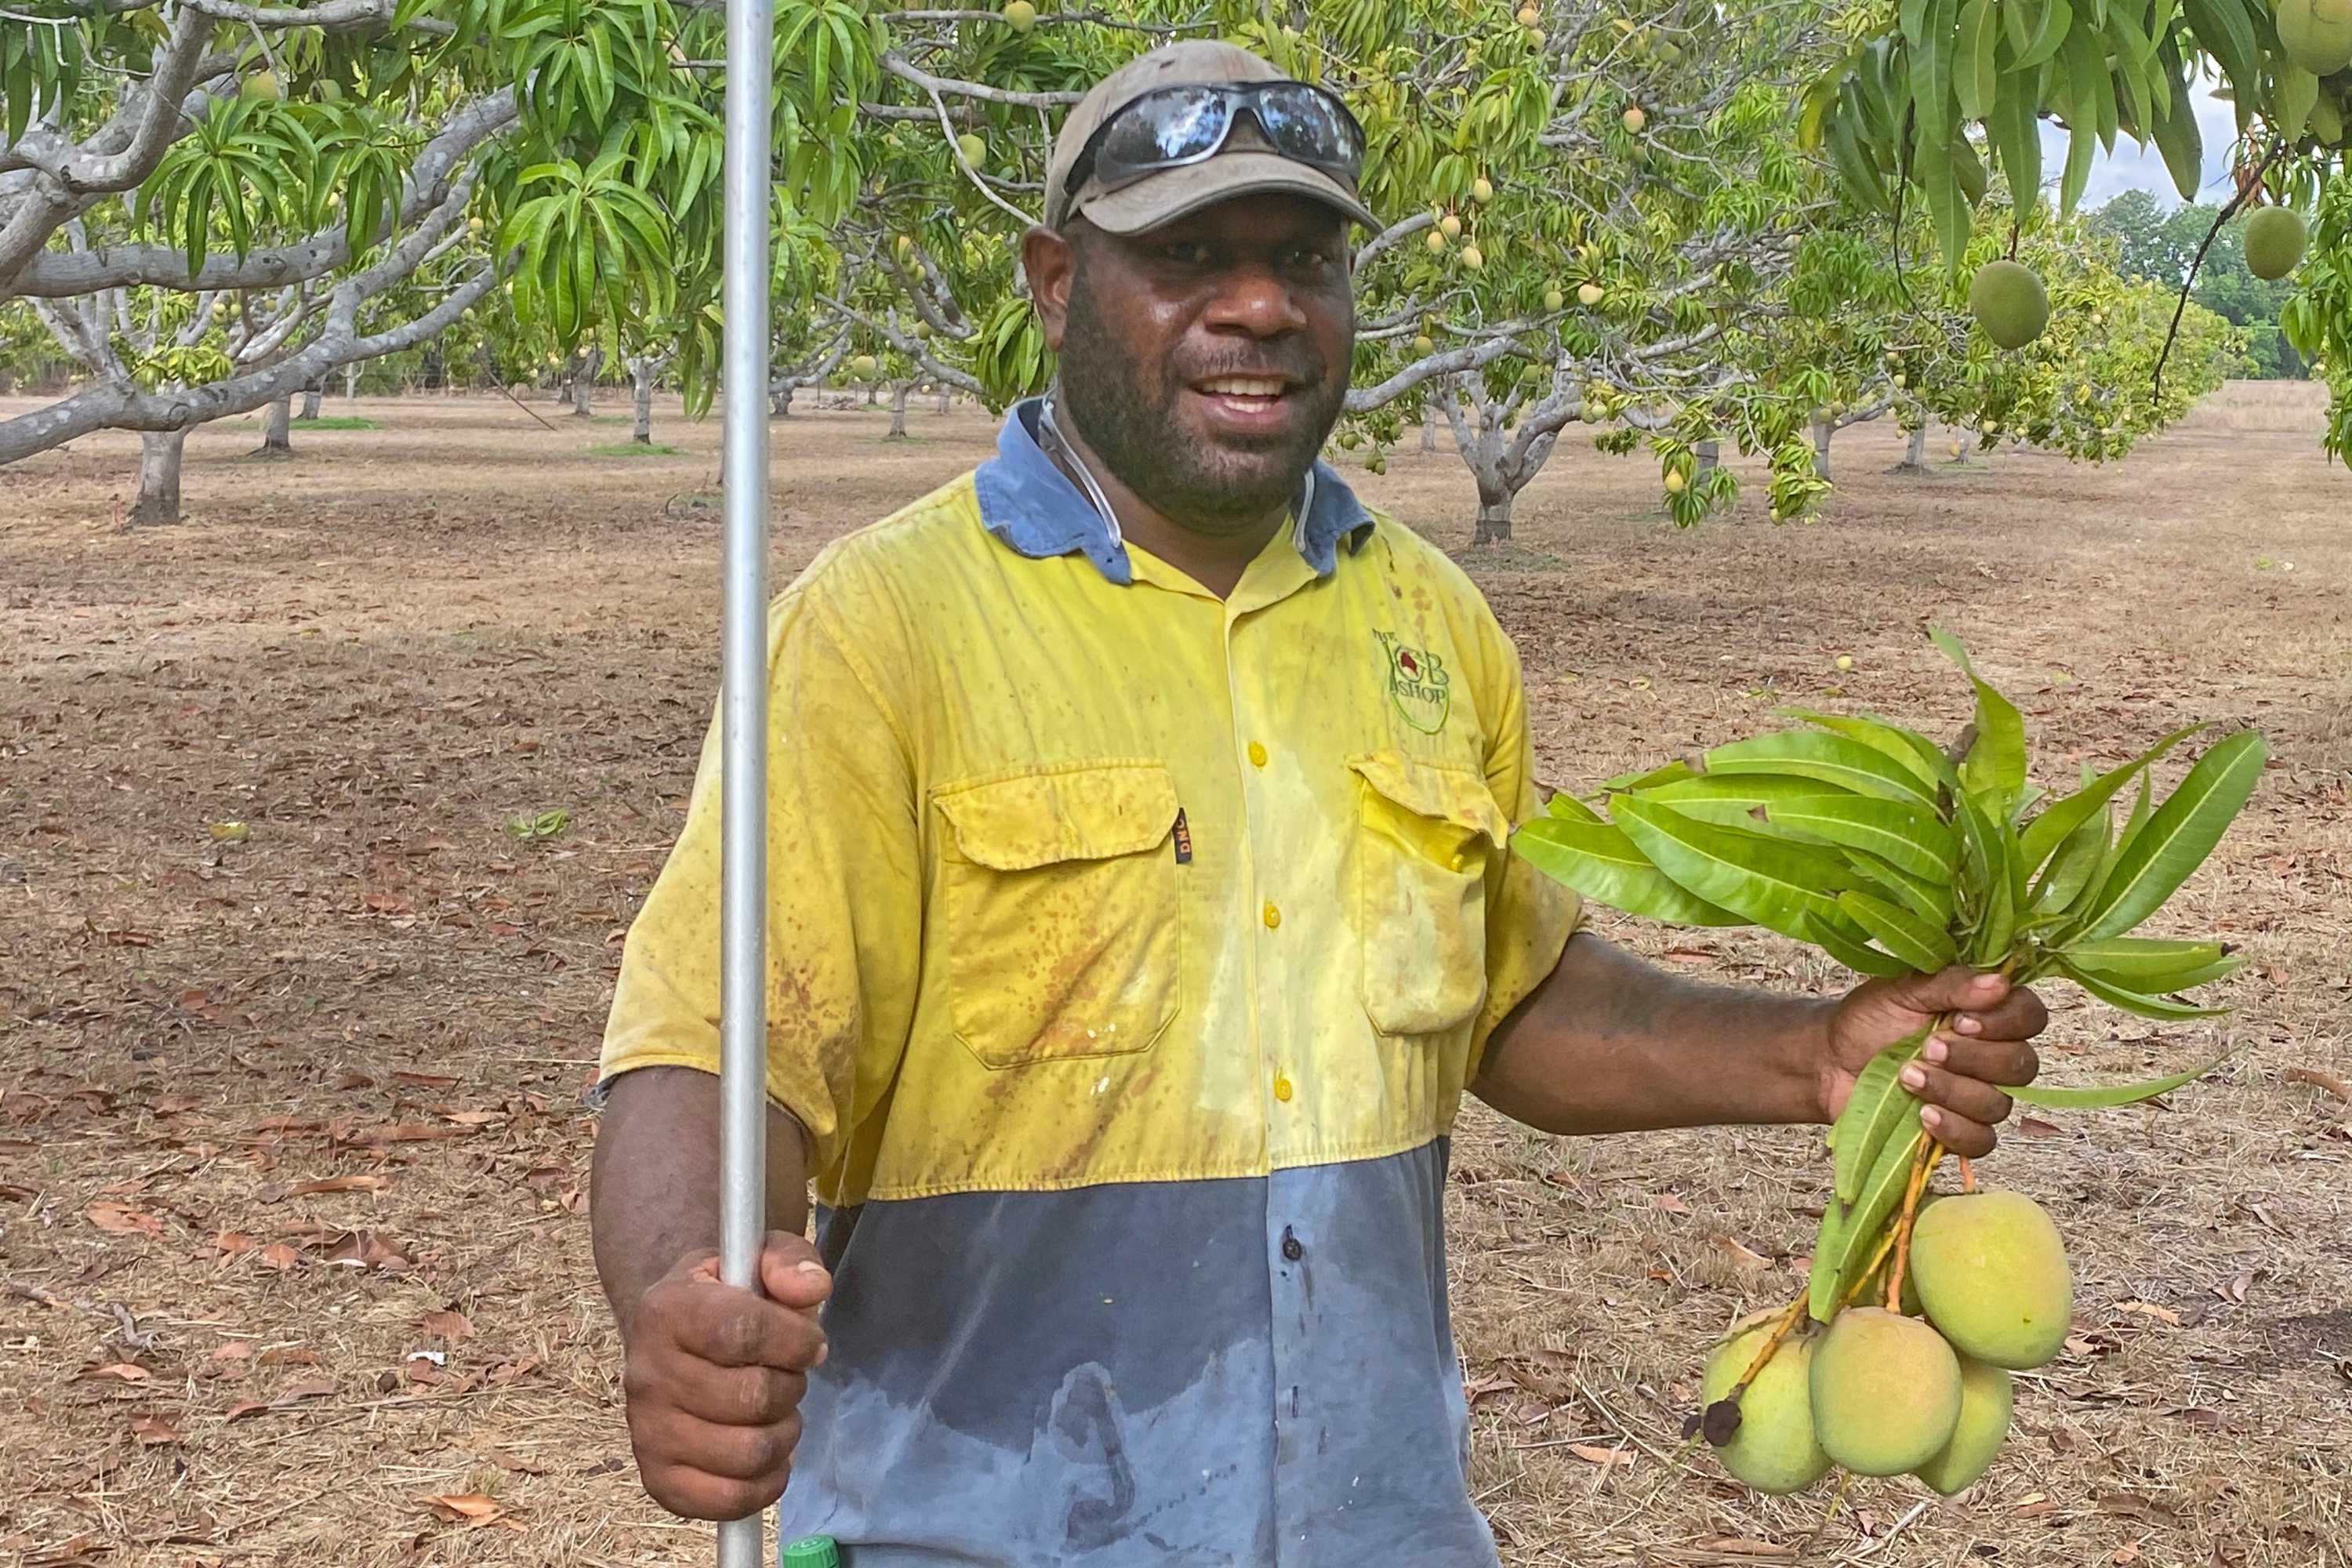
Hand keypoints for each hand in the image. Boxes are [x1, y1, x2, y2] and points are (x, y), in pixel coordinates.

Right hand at [620, 1231, 831, 1520]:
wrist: (675, 1340)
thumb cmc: (728, 1298)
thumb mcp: (758, 1258)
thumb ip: (789, 1259)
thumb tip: (811, 1289)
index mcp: (666, 1310)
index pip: (742, 1331)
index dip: (793, 1340)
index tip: (810, 1341)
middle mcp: (646, 1374)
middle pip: (752, 1397)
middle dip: (791, 1386)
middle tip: (786, 1375)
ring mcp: (647, 1433)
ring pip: (748, 1452)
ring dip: (784, 1433)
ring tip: (776, 1412)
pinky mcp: (659, 1481)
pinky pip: (730, 1501)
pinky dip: (766, 1483)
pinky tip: (767, 1453)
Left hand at [1820, 966, 2046, 1157]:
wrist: (1831, 1059)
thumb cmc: (1871, 1018)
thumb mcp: (1903, 989)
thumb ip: (1951, 984)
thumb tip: (2000, 981)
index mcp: (1988, 1014)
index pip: (2030, 1016)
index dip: (2006, 1021)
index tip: (1960, 1019)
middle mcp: (1994, 1056)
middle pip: (2021, 1065)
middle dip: (1973, 1058)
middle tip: (1928, 1047)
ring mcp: (1980, 1096)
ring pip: (1998, 1105)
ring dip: (1952, 1090)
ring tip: (1907, 1075)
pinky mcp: (1960, 1131)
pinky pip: (1981, 1141)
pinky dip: (1954, 1129)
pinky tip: (1923, 1114)